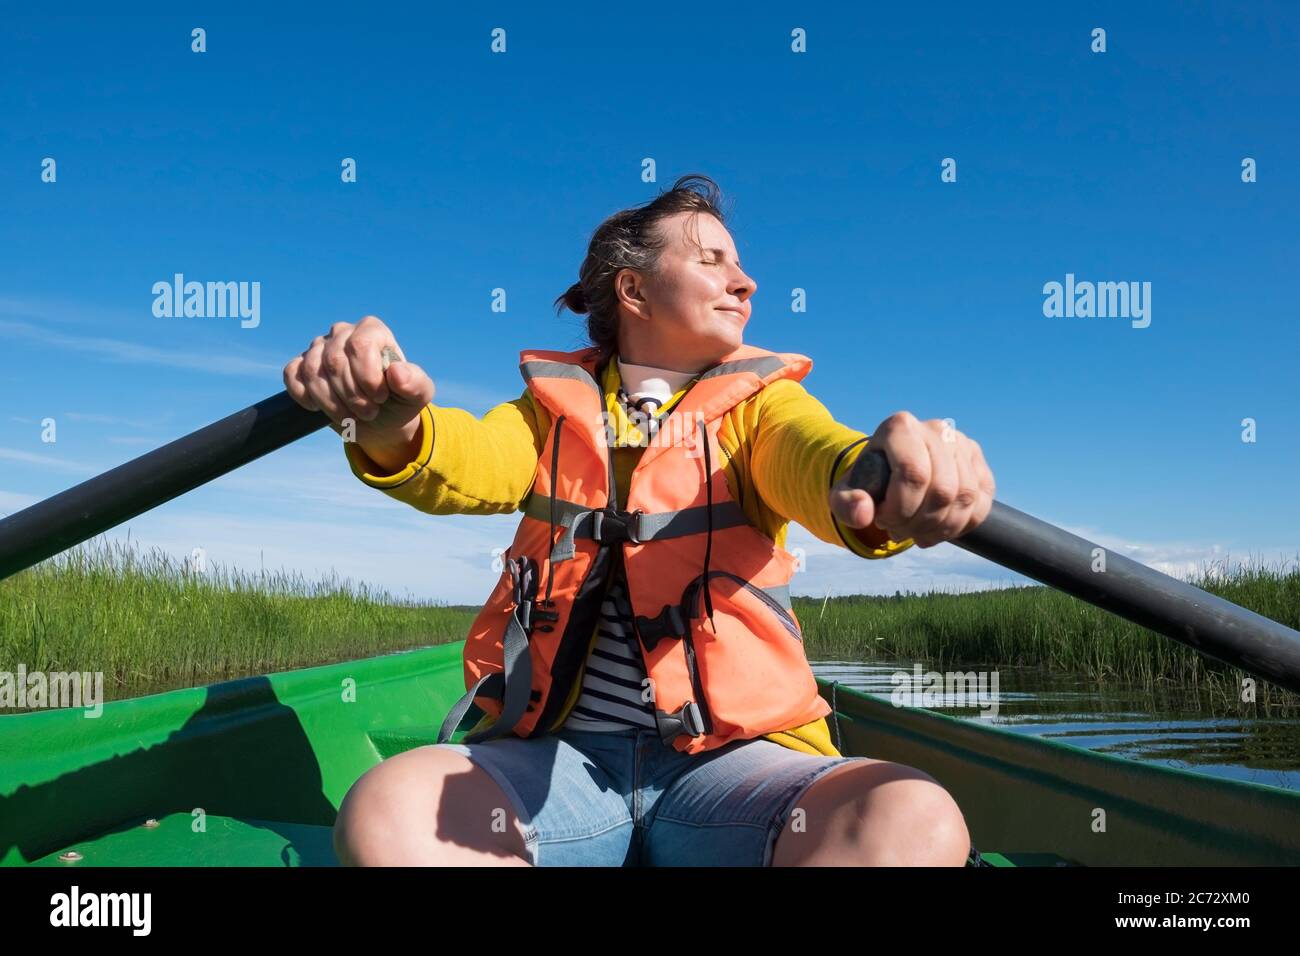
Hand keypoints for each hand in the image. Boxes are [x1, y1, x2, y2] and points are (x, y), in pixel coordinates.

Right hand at [282, 316, 435, 471]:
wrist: (378, 420)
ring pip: (313, 372)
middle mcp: (342, 333)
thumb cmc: (399, 401)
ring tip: (351, 417)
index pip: (361, 345)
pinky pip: (292, 376)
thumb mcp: (417, 395)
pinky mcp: (300, 365)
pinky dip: (306, 397)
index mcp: (372, 331)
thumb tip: (396, 373)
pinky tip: (321, 408)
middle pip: (336, 362)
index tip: (380, 398)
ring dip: (332, 403)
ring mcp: (318, 348)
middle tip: (369, 413)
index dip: (368, 377)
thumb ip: (414, 383)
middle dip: (352, 396)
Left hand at [829, 412, 995, 547]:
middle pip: (942, 489)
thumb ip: (846, 504)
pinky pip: (981, 504)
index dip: (900, 508)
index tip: (883, 519)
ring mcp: (963, 445)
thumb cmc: (868, 483)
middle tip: (897, 530)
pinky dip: (959, 527)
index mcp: (900, 427)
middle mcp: (937, 430)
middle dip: (918, 522)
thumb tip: (863, 514)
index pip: (913, 473)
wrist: (891, 473)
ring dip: (939, 528)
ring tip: (914, 531)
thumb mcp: (844, 493)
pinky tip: (936, 530)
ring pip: (965, 498)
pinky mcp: (979, 465)